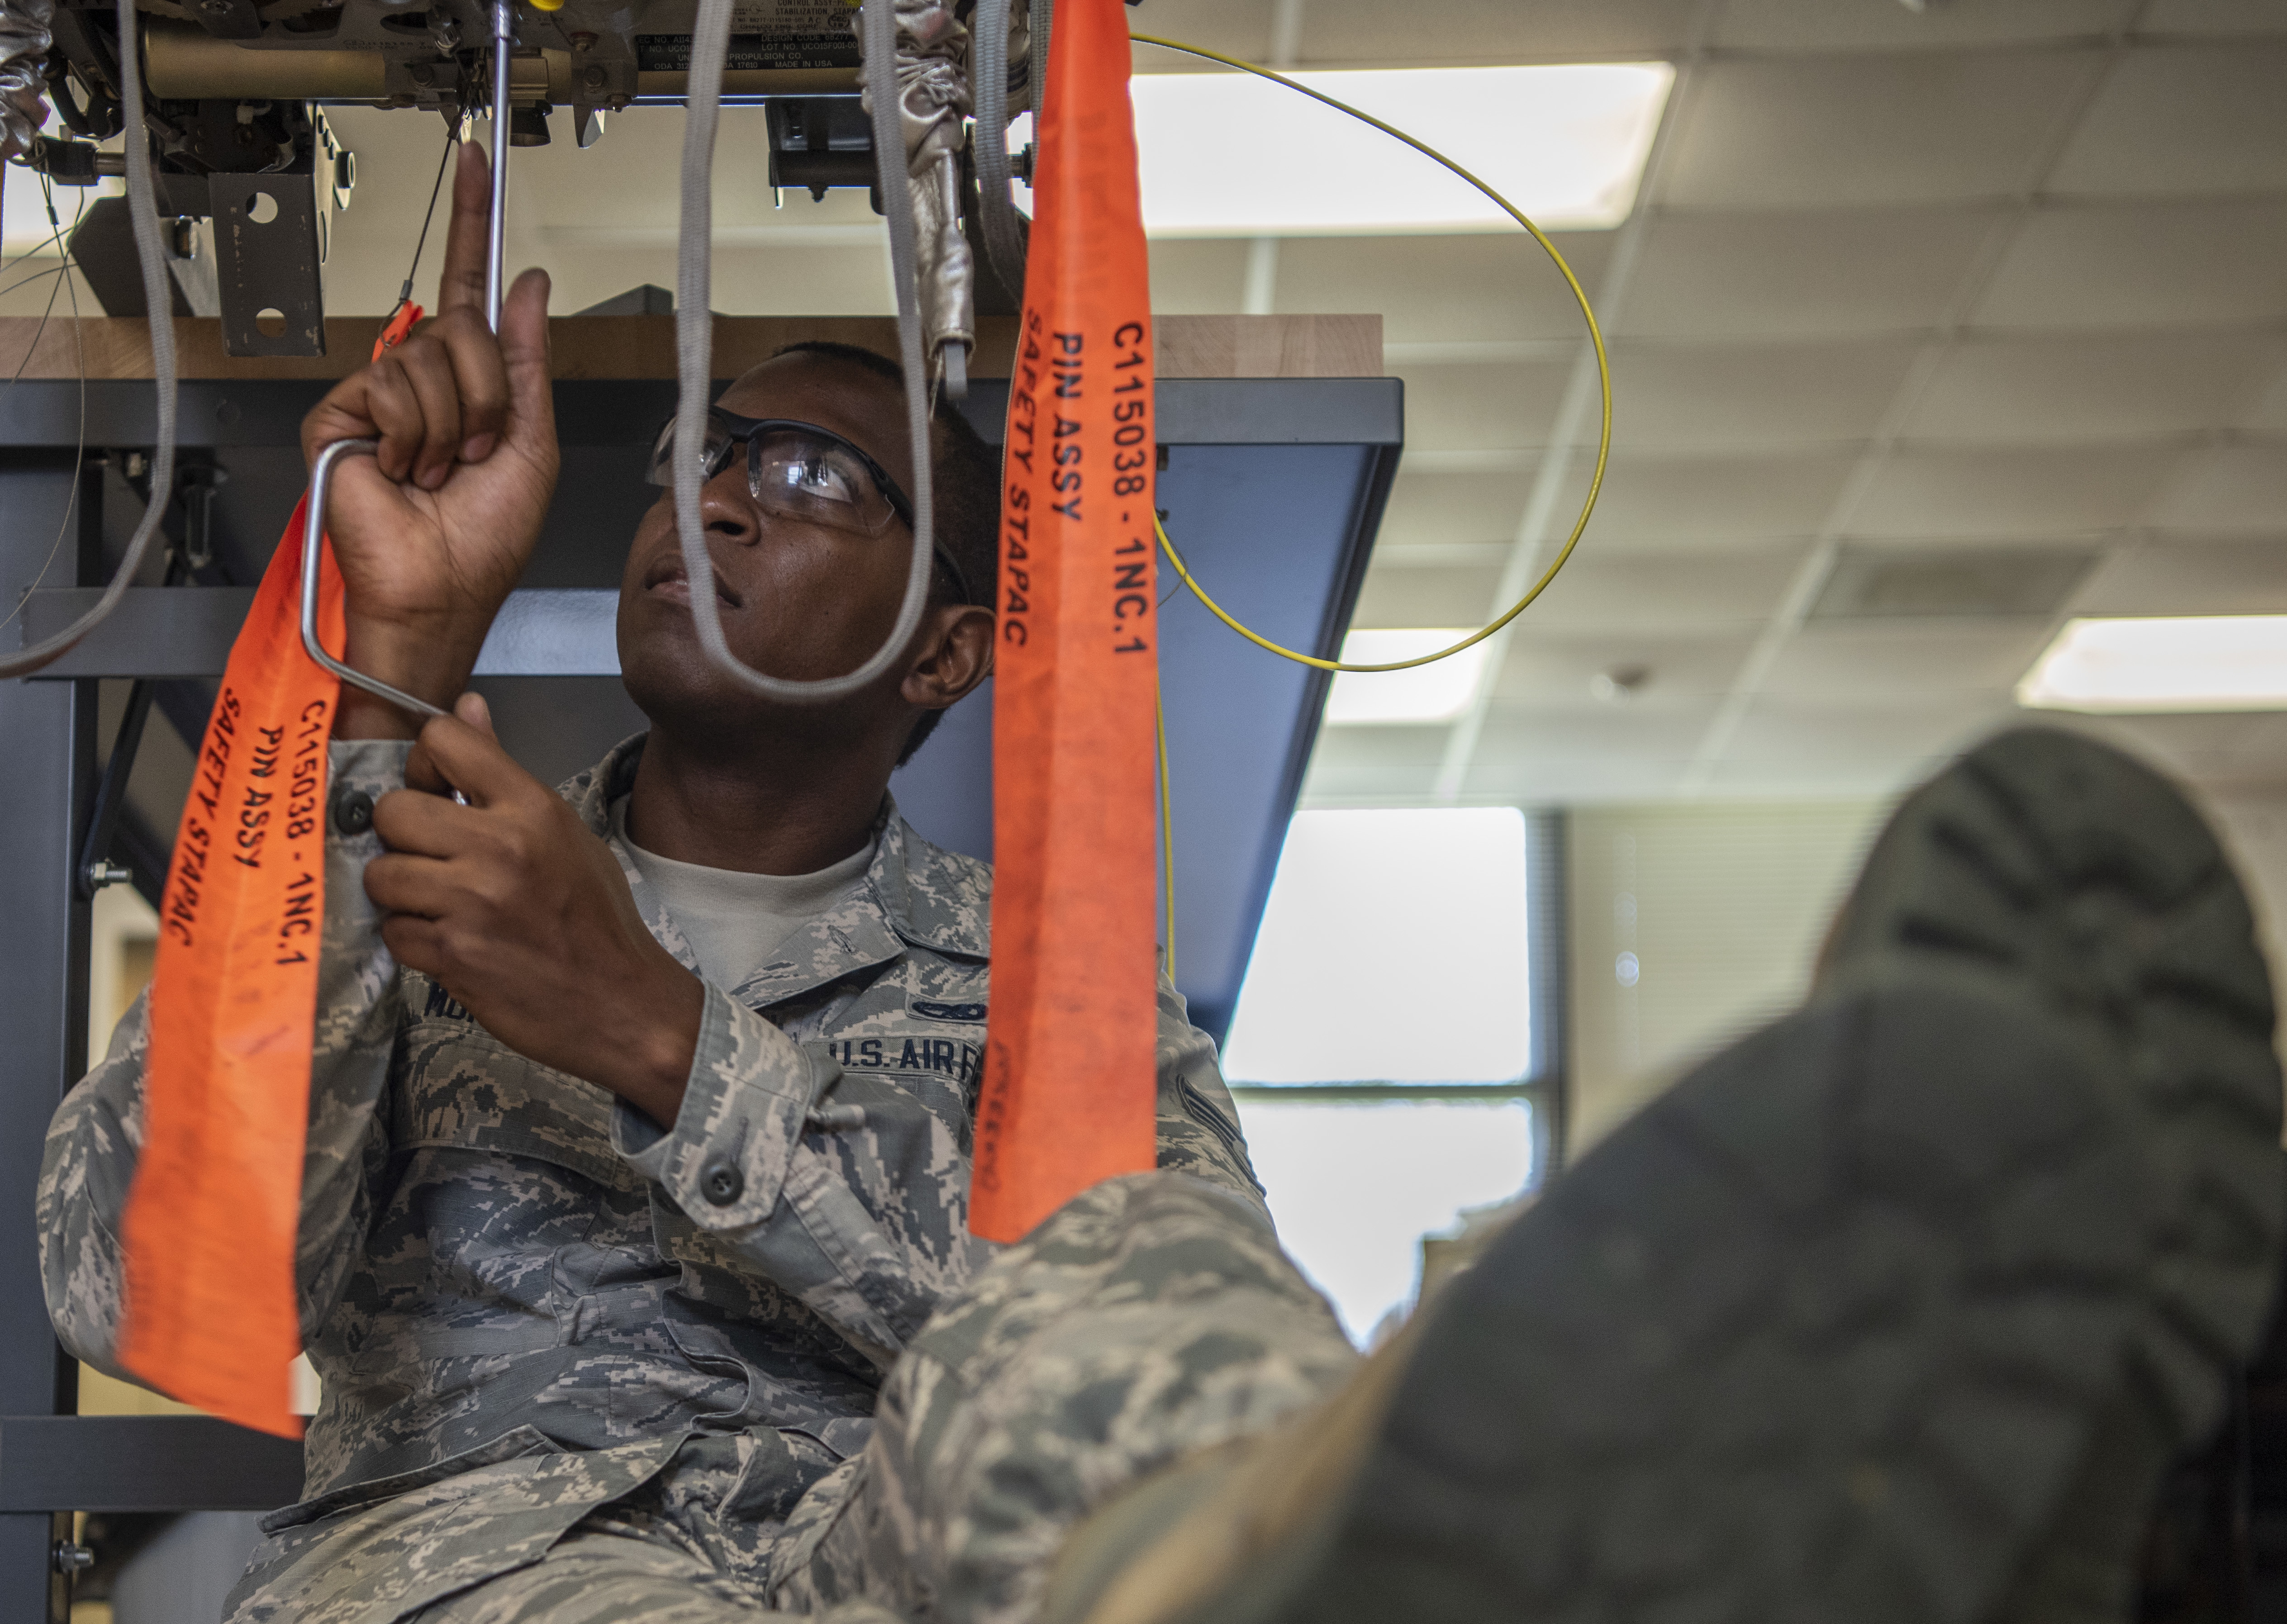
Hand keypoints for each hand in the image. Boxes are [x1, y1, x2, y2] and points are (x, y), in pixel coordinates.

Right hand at [301, 144, 558, 737]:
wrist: (443, 590)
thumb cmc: (487, 535)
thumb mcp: (532, 441)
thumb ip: (527, 358)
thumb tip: (526, 282)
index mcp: (468, 384)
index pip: (466, 289)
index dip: (470, 224)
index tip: (474, 159)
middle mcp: (422, 381)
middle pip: (462, 327)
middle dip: (489, 394)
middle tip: (478, 453)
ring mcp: (378, 396)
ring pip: (430, 360)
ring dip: (456, 424)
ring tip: (441, 471)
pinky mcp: (341, 414)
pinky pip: (392, 388)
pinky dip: (414, 435)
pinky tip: (405, 471)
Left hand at [365, 694, 703, 1126]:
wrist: (621, 1003)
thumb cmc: (595, 918)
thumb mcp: (564, 832)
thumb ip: (504, 772)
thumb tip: (468, 706)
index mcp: (533, 808)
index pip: (443, 739)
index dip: (427, 765)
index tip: (437, 791)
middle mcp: (501, 847)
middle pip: (393, 809)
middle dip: (403, 836)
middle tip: (434, 858)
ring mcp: (473, 902)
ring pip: (383, 873)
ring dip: (402, 892)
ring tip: (441, 905)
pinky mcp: (452, 953)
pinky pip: (393, 930)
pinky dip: (413, 939)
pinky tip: (450, 942)